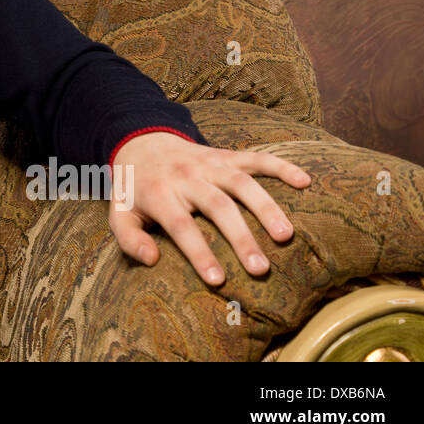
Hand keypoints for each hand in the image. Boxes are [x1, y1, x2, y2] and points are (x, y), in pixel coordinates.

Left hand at [106, 131, 311, 285]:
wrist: (140, 143)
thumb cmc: (135, 189)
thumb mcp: (119, 214)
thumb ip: (129, 239)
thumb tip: (152, 260)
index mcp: (160, 194)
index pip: (181, 226)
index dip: (198, 252)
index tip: (218, 280)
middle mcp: (187, 176)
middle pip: (217, 206)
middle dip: (240, 237)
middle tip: (260, 269)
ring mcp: (209, 163)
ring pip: (241, 182)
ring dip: (266, 207)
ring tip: (286, 236)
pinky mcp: (226, 155)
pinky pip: (256, 157)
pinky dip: (281, 166)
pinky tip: (304, 182)